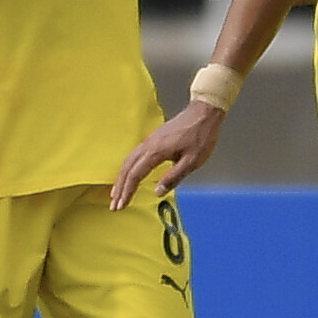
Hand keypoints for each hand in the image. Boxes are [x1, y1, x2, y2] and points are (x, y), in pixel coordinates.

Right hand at [109, 100, 223, 209]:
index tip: (121, 205)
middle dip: (119, 188)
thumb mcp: (192, 161)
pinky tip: (128, 175)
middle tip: (114, 205)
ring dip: (121, 178)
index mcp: (156, 151)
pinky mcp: (153, 138)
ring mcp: (149, 140)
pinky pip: (134, 155)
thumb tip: (158, 192)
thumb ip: (173, 177)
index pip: (135, 175)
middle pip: (127, 168)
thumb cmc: (201, 135)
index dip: (127, 192)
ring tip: (116, 193)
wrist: (204, 112)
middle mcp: (148, 145)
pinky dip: (127, 168)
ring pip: (128, 161)